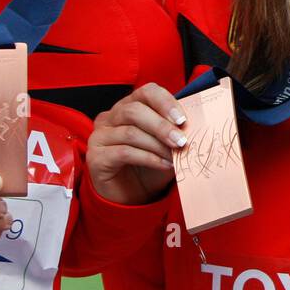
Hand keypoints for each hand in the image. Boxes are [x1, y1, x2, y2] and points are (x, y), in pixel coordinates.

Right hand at [87, 83, 186, 204]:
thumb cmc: (150, 167)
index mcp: (128, 107)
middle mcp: (109, 118)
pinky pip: (124, 152)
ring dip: (157, 145)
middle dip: (162, 126)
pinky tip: (164, 165)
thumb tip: (194, 126)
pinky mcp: (96, 157)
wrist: (132, 197)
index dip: (165, 102)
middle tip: (181, 140)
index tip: (183, 119)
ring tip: (175, 156)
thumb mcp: (167, 146)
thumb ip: (175, 132)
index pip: (146, 92)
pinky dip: (149, 158)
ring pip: (130, 132)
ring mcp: (100, 137)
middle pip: (134, 110)